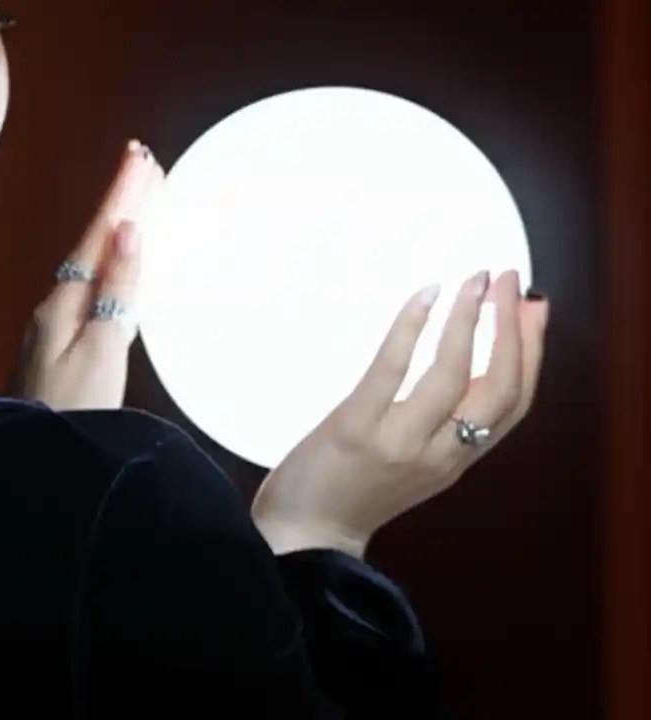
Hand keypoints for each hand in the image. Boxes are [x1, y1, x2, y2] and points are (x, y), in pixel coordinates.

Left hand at [9, 140, 163, 409]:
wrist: (31, 462)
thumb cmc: (73, 415)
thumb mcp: (102, 353)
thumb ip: (116, 293)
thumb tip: (126, 232)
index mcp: (64, 304)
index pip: (98, 237)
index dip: (120, 196)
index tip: (138, 156)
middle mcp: (53, 307)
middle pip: (90, 244)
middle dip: (117, 203)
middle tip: (141, 163)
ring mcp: (51, 327)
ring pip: (87, 263)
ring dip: (112, 229)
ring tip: (135, 199)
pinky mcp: (55, 347)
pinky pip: (85, 287)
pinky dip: (104, 262)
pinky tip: (112, 263)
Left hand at [252, 270, 549, 558]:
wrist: (303, 539)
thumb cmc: (352, 493)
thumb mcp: (414, 465)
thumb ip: (442, 427)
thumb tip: (464, 369)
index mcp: (457, 461)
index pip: (515, 405)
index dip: (531, 352)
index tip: (534, 308)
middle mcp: (440, 455)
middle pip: (500, 387)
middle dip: (513, 327)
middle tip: (508, 278)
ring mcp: (399, 442)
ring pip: (455, 375)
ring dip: (472, 320)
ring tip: (476, 280)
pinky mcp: (356, 429)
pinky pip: (393, 369)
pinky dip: (412, 327)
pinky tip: (425, 296)